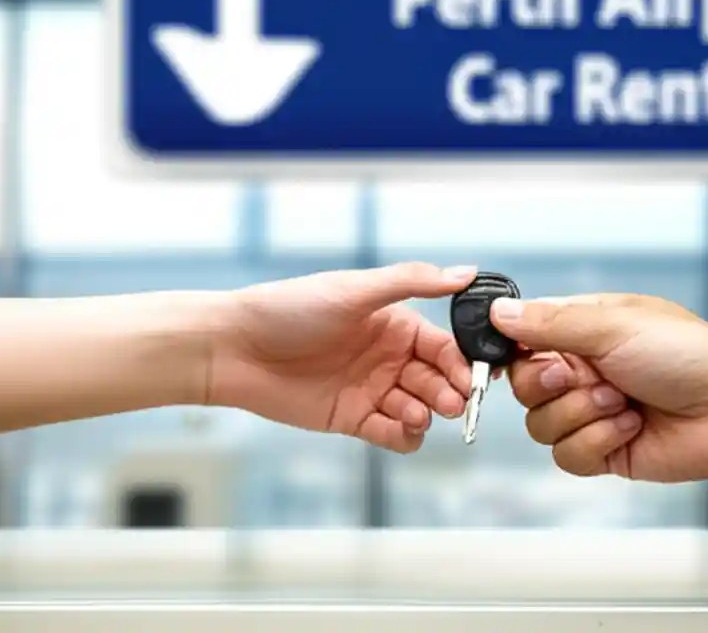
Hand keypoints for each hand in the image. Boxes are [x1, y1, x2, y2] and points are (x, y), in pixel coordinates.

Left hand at [207, 262, 475, 451]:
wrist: (235, 349)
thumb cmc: (290, 310)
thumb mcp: (355, 290)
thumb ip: (412, 282)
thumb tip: (466, 272)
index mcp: (395, 324)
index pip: (444, 346)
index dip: (460, 363)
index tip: (472, 379)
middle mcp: (388, 357)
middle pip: (437, 381)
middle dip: (449, 393)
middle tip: (450, 403)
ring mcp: (372, 389)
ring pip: (419, 409)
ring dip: (427, 414)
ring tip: (417, 414)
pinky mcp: (353, 419)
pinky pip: (392, 433)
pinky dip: (405, 435)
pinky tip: (403, 429)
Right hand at [491, 294, 707, 494]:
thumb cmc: (689, 356)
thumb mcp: (615, 325)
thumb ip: (551, 322)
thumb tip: (498, 310)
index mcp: (586, 329)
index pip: (524, 337)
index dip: (514, 349)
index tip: (516, 356)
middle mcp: (585, 370)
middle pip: (524, 386)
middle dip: (550, 385)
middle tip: (585, 377)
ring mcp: (593, 412)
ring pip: (540, 425)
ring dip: (582, 414)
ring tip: (623, 403)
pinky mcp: (603, 451)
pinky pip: (566, 456)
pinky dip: (597, 442)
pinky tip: (631, 428)